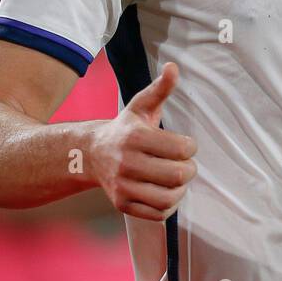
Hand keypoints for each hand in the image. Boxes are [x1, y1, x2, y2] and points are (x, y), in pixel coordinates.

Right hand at [87, 62, 196, 220]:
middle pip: (177, 175)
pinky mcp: (122, 204)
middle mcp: (126, 163)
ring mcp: (123, 186)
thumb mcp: (141, 106)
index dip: (190, 147)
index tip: (184, 145)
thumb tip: (173, 67)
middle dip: (189, 169)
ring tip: (177, 179)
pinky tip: (166, 191)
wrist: (91, 154)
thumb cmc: (126, 129)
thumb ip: (160, 89)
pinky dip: (169, 205)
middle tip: (185, 164)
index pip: (181, 148)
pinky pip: (158, 213)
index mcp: (135, 137)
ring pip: (169, 197)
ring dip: (181, 189)